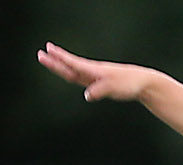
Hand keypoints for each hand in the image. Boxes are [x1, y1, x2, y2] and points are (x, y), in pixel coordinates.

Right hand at [37, 42, 159, 101]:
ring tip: (49, 58)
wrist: (142, 82)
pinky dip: (72, 74)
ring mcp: (95, 77)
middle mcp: (92, 72)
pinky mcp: (99, 82)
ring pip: (73, 71)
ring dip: (60, 66)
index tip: (48, 50)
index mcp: (95, 70)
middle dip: (55, 61)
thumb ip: (99, 90)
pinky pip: (81, 78)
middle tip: (40, 54)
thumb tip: (86, 95)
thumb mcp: (114, 87)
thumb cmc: (129, 83)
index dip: (60, 58)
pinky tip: (66, 72)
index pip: (73, 64)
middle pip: (69, 67)